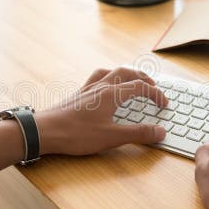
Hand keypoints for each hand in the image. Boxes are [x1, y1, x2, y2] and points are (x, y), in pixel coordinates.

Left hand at [35, 67, 168, 155]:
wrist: (44, 131)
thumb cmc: (76, 134)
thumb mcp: (111, 137)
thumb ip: (138, 134)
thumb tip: (161, 131)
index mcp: (112, 94)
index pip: (141, 87)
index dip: (156, 94)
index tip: (164, 104)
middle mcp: (100, 86)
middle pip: (127, 73)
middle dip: (143, 78)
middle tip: (153, 86)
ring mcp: (87, 88)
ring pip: (111, 72)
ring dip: (126, 74)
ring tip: (132, 81)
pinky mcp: (78, 94)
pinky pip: (97, 78)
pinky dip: (108, 78)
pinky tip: (105, 87)